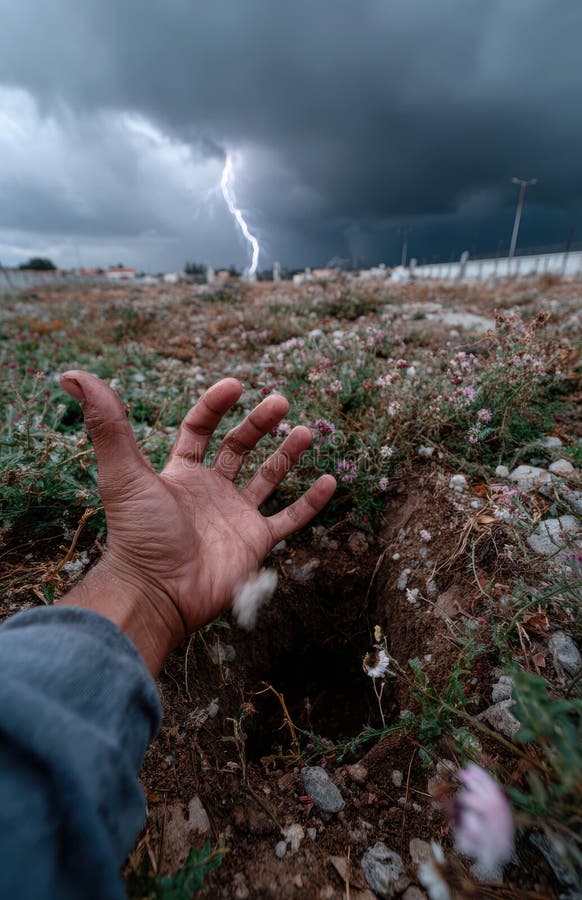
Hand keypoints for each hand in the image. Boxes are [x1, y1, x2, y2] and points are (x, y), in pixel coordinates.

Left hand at [57, 370, 334, 671]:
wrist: (158, 593)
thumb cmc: (139, 534)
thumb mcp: (123, 472)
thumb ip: (107, 424)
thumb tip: (72, 375)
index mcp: (180, 474)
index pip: (200, 429)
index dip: (215, 405)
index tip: (236, 385)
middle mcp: (209, 492)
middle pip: (239, 448)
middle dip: (259, 422)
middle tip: (281, 401)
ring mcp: (235, 517)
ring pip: (268, 478)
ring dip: (287, 454)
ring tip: (305, 430)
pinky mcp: (255, 542)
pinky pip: (290, 519)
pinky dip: (310, 502)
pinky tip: (329, 480)